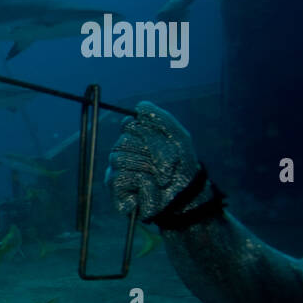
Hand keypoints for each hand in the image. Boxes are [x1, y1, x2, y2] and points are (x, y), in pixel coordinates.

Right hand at [107, 101, 200, 220]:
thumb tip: (139, 105)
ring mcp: (116, 171)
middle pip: (123, 142)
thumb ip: (160, 118)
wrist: (186, 197)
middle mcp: (122, 153)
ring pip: (120, 159)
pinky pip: (120, 178)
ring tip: (159, 179)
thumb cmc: (182, 167)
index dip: (146, 133)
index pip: (129, 125)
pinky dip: (142, 184)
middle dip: (150, 153)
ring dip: (147, 169)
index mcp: (135, 139)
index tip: (163, 142)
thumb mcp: (178, 137)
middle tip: (165, 165)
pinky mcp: (115, 191)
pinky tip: (150, 190)